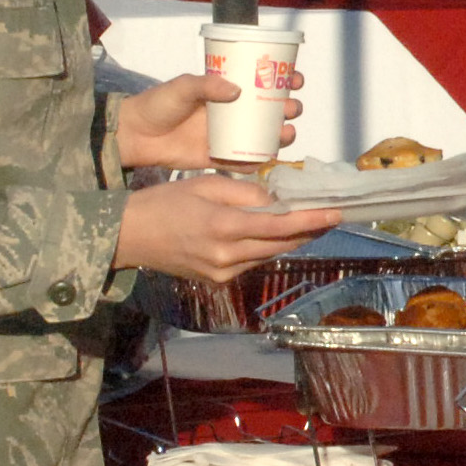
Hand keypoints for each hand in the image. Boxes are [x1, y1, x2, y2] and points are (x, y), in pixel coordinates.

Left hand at [116, 70, 301, 170]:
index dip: (283, 79)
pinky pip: (245, 161)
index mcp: (226, 91)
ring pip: (264, 136)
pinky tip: (268, 159)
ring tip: (286, 134)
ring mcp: (228, 136)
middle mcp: (233, 113)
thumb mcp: (181, 88)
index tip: (295, 79)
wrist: (136, 136)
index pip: (261, 81)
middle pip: (270, 110)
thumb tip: (235, 89)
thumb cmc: (158, 105)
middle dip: (288, 108)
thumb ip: (205, 85)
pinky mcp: (220, 158)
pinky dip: (259, 161)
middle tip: (290, 108)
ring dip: (281, 135)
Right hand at [118, 174, 345, 283]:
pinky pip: (251, 263)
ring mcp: (222, 272)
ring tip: (310, 225)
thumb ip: (244, 193)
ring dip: (290, 242)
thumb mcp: (204, 185)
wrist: (130, 236)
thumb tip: (275, 201)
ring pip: (268, 255)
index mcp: (224, 227)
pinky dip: (266, 248)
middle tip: (331, 218)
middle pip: (280, 245)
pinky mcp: (217, 280)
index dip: (311, 221)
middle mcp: (227, 256)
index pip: (279, 226)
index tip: (335, 214)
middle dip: (309, 232)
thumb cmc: (164, 202)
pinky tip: (276, 237)